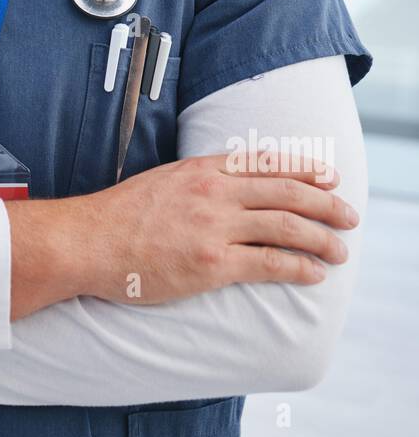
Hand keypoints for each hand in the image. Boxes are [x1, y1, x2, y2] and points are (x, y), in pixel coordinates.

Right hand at [70, 153, 359, 305]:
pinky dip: (298, 267)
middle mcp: (213, 192)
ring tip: (339, 249)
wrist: (87, 242)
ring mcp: (213, 227)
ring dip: (321, 238)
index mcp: (201, 169)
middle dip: (325, 204)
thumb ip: (198, 181)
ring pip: (285, 227)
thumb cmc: (118, 216)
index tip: (329, 177)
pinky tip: (313, 273)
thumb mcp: (162, 181)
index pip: (267, 163)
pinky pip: (268, 263)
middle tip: (348, 215)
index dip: (304, 169)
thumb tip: (226, 187)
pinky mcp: (211, 264)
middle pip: (286, 193)